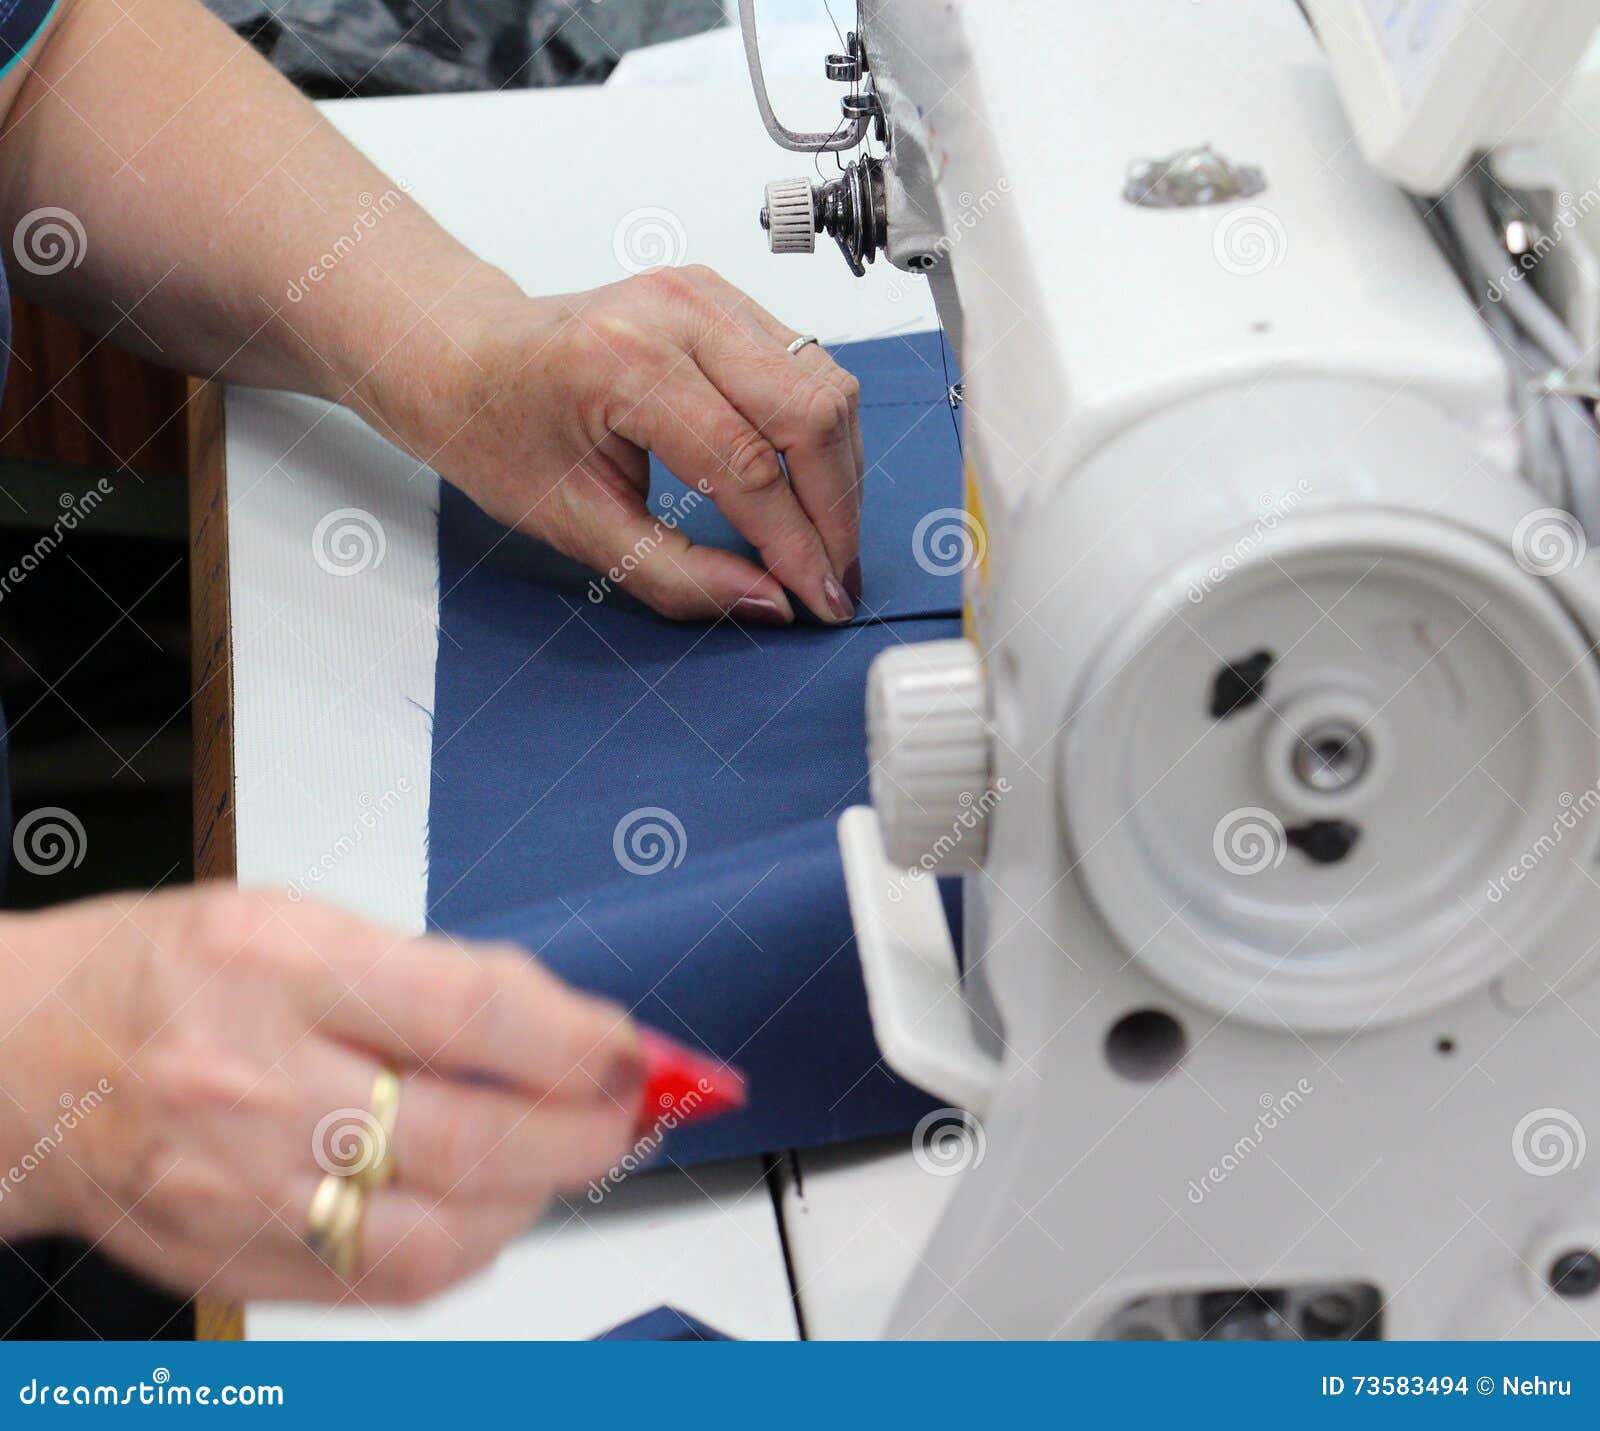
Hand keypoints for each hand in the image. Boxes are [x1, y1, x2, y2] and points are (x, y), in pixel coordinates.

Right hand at [0, 888, 644, 1303]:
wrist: (23, 1059)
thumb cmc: (165, 973)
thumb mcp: (301, 919)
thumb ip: (436, 976)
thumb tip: (565, 1028)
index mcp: (282, 966)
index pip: (473, 1013)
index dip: (582, 1040)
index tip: (636, 1051)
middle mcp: (258, 1083)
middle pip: (471, 1138)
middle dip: (586, 1134)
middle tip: (630, 1115)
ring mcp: (241, 1187)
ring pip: (438, 1236)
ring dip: (534, 1201)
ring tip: (559, 1159)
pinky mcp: (233, 1261)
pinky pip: (382, 1285)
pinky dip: (463, 1251)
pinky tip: (486, 1208)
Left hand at [411, 265, 864, 625]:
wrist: (465, 358)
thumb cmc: (500, 431)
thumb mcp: (577, 527)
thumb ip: (678, 574)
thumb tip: (771, 602)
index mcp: (625, 364)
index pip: (751, 467)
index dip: (800, 546)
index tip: (824, 600)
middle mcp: (676, 312)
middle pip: (810, 414)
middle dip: (835, 510)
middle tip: (836, 577)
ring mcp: (706, 293)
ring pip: (825, 384)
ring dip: (839, 472)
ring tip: (826, 539)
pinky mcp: (724, 297)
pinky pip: (808, 365)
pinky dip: (819, 435)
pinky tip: (806, 484)